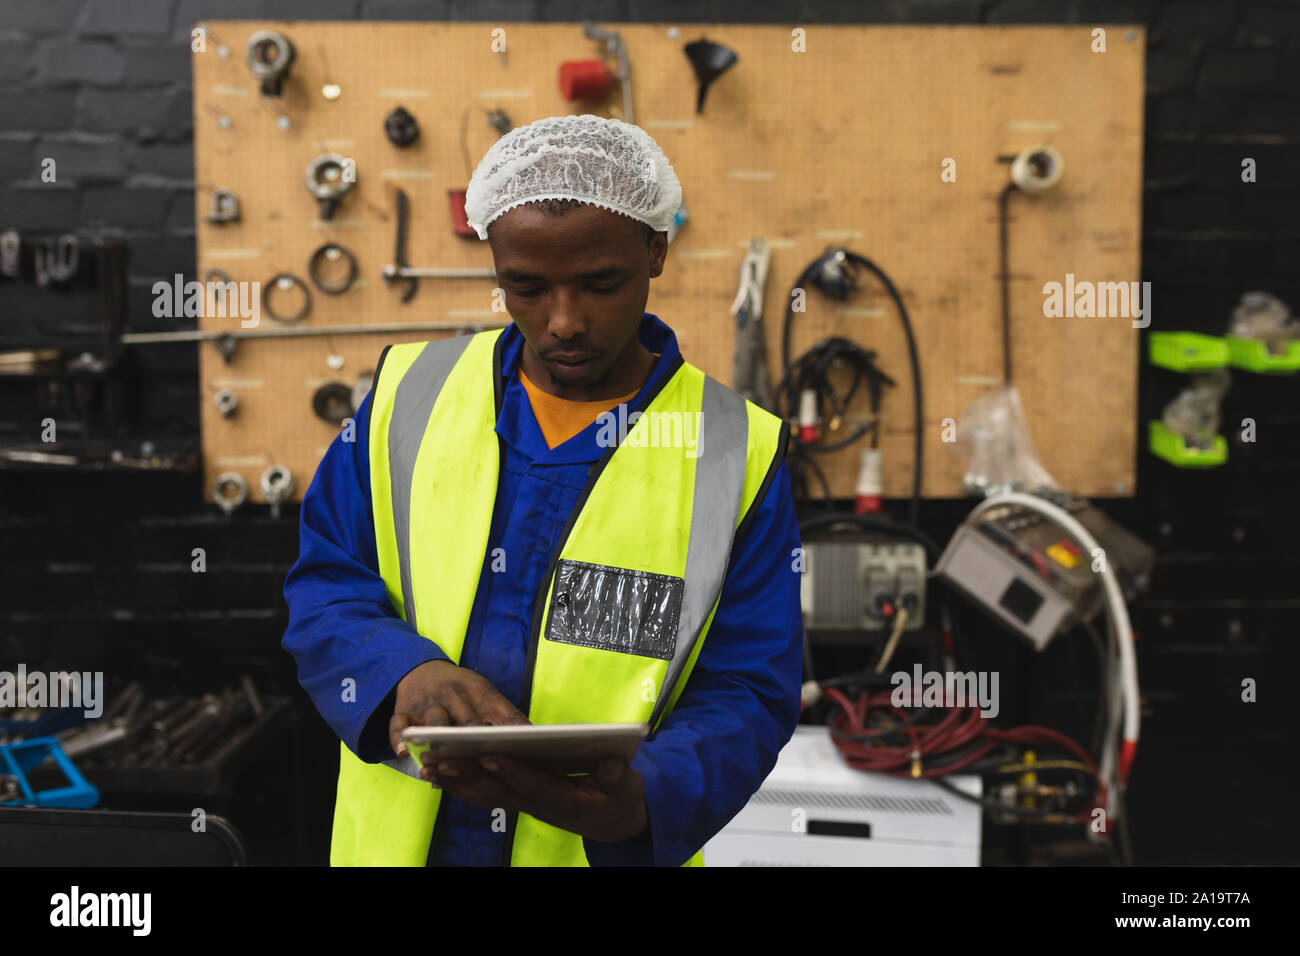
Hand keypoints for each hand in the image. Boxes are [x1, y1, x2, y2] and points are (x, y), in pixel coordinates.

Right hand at [389, 660, 528, 780]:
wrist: (420, 668)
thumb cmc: (460, 690)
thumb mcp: (484, 693)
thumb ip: (505, 716)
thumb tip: (533, 739)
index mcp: (479, 691)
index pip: (500, 712)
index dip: (512, 732)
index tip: (523, 750)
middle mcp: (454, 695)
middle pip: (467, 723)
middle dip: (477, 743)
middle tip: (488, 763)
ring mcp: (428, 704)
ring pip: (435, 723)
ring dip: (440, 742)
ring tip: (445, 761)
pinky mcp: (404, 711)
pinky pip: (399, 725)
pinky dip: (401, 739)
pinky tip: (406, 753)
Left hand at [420, 752, 648, 843]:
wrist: (612, 820)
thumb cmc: (620, 799)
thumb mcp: (628, 787)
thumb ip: (618, 777)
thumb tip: (611, 766)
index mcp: (565, 799)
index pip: (534, 785)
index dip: (512, 771)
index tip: (490, 754)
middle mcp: (538, 805)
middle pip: (499, 790)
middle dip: (469, 774)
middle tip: (441, 760)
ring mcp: (525, 804)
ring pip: (486, 794)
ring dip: (457, 781)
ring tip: (429, 766)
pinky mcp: (519, 798)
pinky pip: (485, 793)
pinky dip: (461, 784)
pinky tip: (440, 774)